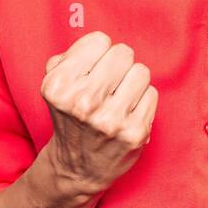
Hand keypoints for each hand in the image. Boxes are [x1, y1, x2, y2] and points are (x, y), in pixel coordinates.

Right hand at [39, 31, 158, 197]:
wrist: (77, 167)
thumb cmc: (70, 116)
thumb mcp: (55, 84)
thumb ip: (71, 55)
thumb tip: (102, 43)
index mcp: (58, 85)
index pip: (99, 40)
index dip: (98, 53)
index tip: (92, 70)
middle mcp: (83, 102)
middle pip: (123, 53)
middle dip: (118, 65)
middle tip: (108, 84)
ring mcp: (110, 119)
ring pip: (141, 71)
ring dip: (132, 82)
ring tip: (118, 99)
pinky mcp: (134, 133)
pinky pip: (152, 93)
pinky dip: (142, 101)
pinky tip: (127, 114)